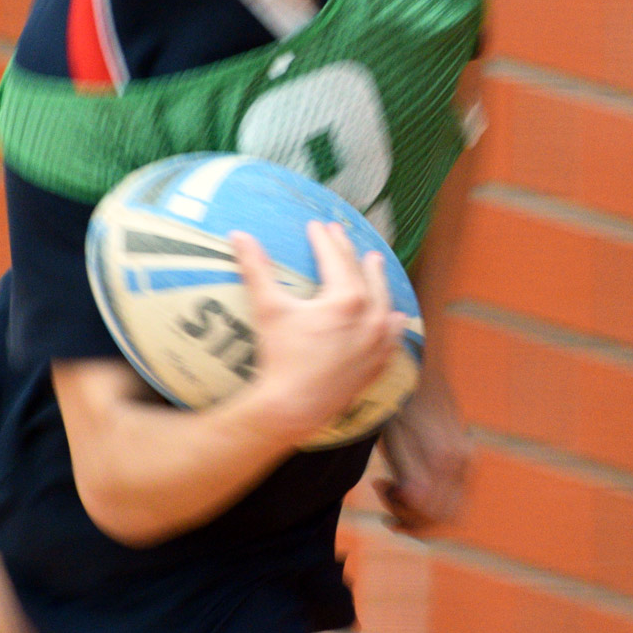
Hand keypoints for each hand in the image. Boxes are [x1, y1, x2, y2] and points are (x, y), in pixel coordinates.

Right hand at [231, 223, 406, 446]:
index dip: (324, 239)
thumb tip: (238, 234)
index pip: (336, 258)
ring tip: (375, 264)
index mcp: (347, 299)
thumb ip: (256, 268)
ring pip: (384, 303)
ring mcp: (377, 344)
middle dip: (350, 253)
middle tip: (341, 235)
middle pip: (364, 275)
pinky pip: (392, 338)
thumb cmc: (281, 355)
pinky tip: (394, 318)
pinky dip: (391, 324)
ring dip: (379, 282)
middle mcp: (371, 318)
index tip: (316, 225)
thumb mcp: (268, 308)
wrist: (294, 407)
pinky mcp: (376, 365)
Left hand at [374, 362, 471, 536]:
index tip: (381, 487)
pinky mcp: (463, 454)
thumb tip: (417, 501)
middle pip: (445, 516)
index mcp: (448, 461)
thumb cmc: (398, 399)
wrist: (415, 366)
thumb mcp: (394, 433)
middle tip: (384, 489)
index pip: (435, 515)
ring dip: (418, 505)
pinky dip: (428, 492)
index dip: (405, 514)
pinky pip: (451, 490)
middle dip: (412, 514)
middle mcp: (464, 463)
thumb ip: (408, 468)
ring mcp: (467, 459)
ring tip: (390, 482)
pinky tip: (403, 476)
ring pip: (449, 506)